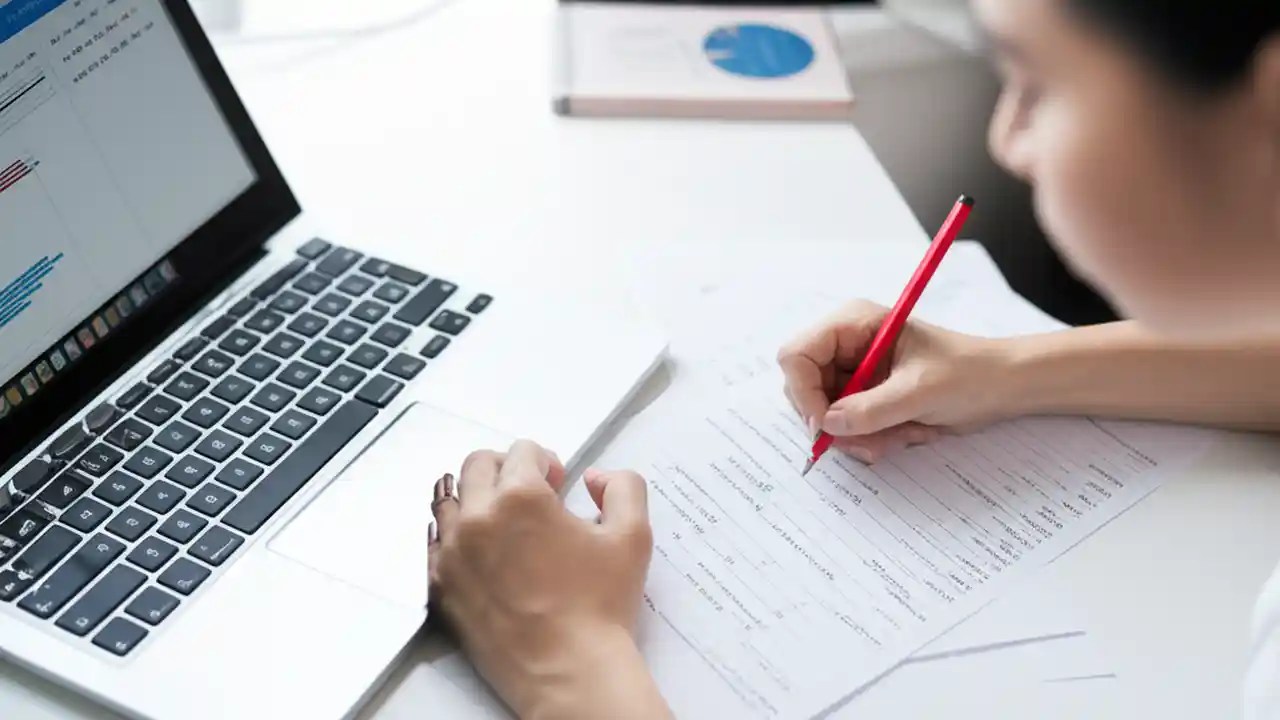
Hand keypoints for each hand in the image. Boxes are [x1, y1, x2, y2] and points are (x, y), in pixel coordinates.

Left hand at [429, 440, 669, 719]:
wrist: (569, 670)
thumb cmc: (600, 606)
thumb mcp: (633, 535)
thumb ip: (622, 486)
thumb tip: (595, 477)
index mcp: (521, 496)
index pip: (522, 451)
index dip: (545, 461)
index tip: (556, 481)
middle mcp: (478, 516)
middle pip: (478, 465)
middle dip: (505, 469)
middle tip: (529, 493)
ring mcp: (452, 551)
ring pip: (450, 500)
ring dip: (476, 498)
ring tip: (501, 520)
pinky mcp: (440, 584)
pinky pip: (436, 542)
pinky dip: (455, 536)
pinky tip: (481, 550)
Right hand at [778, 300, 1016, 462]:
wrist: (1002, 388)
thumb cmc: (969, 374)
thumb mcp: (920, 392)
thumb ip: (871, 410)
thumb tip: (827, 426)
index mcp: (854, 324)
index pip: (797, 355)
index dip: (803, 392)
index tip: (825, 427)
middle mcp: (846, 345)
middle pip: (803, 389)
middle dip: (835, 422)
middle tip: (870, 441)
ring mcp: (853, 372)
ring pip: (825, 415)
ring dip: (859, 436)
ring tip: (902, 435)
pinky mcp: (864, 397)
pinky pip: (846, 427)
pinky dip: (870, 440)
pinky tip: (904, 434)